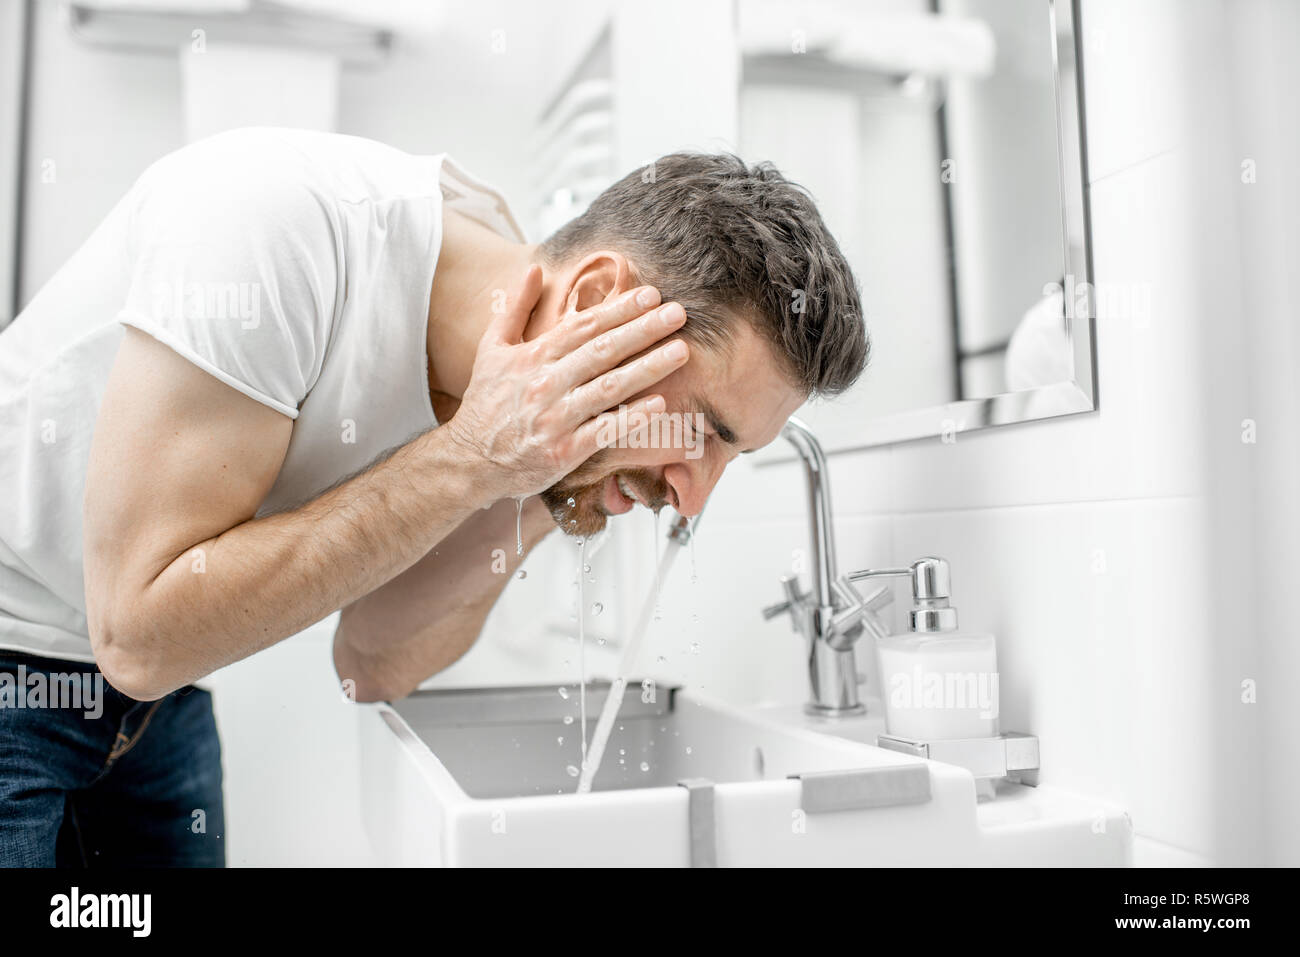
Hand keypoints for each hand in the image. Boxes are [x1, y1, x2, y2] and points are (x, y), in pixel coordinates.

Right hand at [444, 265, 688, 497]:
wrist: (470, 460)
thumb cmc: (487, 402)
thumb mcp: (492, 349)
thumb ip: (515, 308)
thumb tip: (534, 268)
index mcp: (532, 356)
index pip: (583, 325)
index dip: (619, 309)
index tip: (651, 294)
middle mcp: (545, 384)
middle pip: (602, 350)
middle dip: (644, 329)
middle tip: (679, 313)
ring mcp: (555, 419)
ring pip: (609, 388)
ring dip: (648, 368)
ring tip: (681, 351)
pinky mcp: (563, 452)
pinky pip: (604, 431)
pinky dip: (632, 417)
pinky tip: (660, 403)